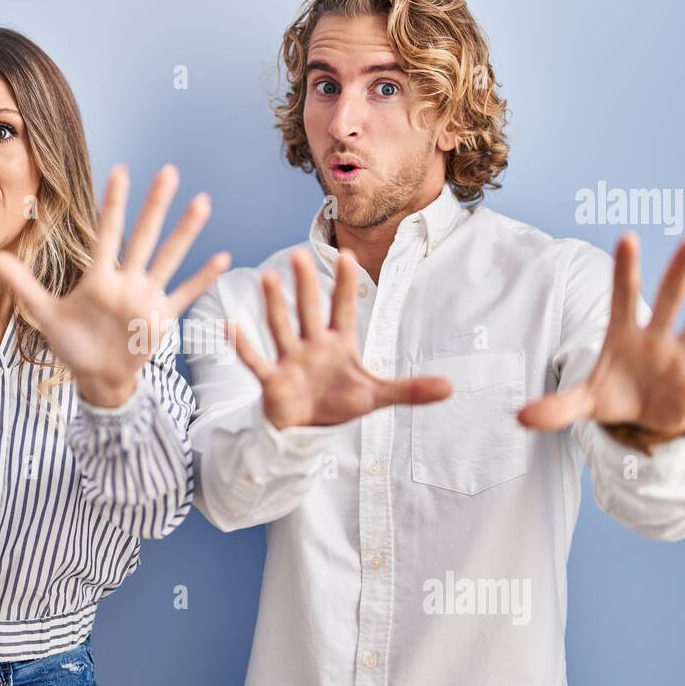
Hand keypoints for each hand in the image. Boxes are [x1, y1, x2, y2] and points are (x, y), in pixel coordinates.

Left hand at [0, 164, 229, 406]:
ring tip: (201, 202)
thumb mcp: (43, 312)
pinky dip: (203, 278)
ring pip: (168, 257)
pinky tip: (222, 257)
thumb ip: (20, 280)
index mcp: (99, 277)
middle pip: (143, 235)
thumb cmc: (72, 344)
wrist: (97, 378)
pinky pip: (185, 294)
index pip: (107, 232)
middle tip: (168, 171)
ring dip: (185, 232)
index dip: (113, 203)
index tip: (121, 170)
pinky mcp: (161, 318)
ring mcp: (146, 298)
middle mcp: (127, 281)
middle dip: (155, 205)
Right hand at [226, 247, 451, 428]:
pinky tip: (233, 326)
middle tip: (299, 254)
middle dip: (306, 284)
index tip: (349, 255)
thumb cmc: (338, 405)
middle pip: (309, 310)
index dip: (347, 285)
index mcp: (339, 344)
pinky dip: (245, 346)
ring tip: (268, 277)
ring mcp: (291, 360)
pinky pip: (257, 361)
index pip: (344, 309)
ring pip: (282, 327)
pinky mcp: (273, 380)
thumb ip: (410, 390)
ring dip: (275, 304)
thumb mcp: (377, 398)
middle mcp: (312, 345)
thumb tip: (451, 387)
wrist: (307, 431)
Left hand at [517, 232, 684, 446]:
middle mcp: (656, 338)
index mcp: (623, 336)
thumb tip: (519, 417)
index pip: (623, 298)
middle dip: (679, 274)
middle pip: (668, 301)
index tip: (628, 239)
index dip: (625, 272)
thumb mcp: (583, 402)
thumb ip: (556, 407)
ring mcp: (681, 357)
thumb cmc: (615, 397)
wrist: (644, 420)